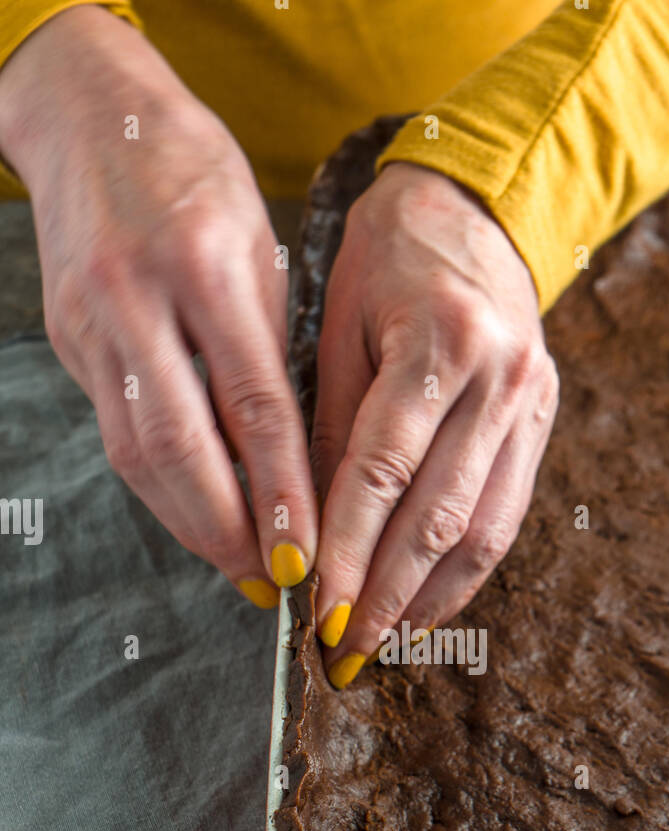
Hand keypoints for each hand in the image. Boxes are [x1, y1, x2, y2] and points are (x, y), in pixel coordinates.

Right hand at [0, 7, 314, 607]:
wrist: (89, 115)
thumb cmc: (195, 174)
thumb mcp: (258, 244)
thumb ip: (271, 346)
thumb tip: (293, 457)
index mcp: (206, 265)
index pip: (254, 405)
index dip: (280, 491)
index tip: (306, 553)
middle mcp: (139, 299)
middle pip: (182, 448)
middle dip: (229, 531)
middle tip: (271, 583)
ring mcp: (93, 324)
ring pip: (139, 454)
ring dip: (191, 525)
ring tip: (239, 568)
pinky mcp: (69, 342)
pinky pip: (118, 434)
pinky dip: (161, 488)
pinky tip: (198, 518)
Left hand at [311, 161, 558, 686]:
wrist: (477, 206)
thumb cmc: (388, 257)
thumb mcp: (339, 325)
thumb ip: (328, 428)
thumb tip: (306, 533)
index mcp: (440, 341)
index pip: (382, 472)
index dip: (348, 551)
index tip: (316, 608)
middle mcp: (500, 378)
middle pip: (438, 516)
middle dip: (385, 593)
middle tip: (341, 648)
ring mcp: (532, 404)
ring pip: (484, 530)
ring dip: (429, 599)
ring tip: (382, 643)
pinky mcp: (544, 422)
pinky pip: (507, 517)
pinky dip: (465, 573)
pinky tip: (426, 607)